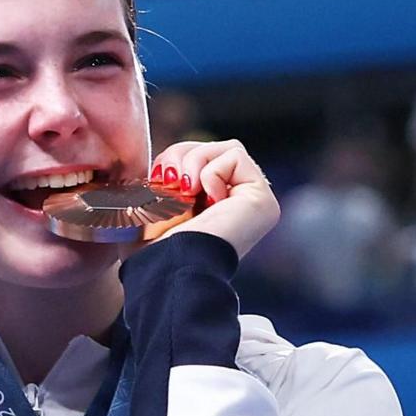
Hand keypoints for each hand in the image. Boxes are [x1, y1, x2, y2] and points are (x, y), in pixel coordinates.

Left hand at [152, 140, 279, 259]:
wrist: (169, 267)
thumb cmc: (153, 246)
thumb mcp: (153, 205)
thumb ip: (167, 180)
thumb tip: (167, 167)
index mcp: (211, 205)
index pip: (198, 158)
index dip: (174, 158)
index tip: (157, 179)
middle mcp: (237, 203)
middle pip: (212, 148)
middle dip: (181, 155)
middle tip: (169, 181)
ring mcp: (253, 201)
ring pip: (226, 147)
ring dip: (194, 162)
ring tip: (186, 191)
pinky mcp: (262, 199)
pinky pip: (237, 156)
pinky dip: (212, 171)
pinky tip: (208, 200)